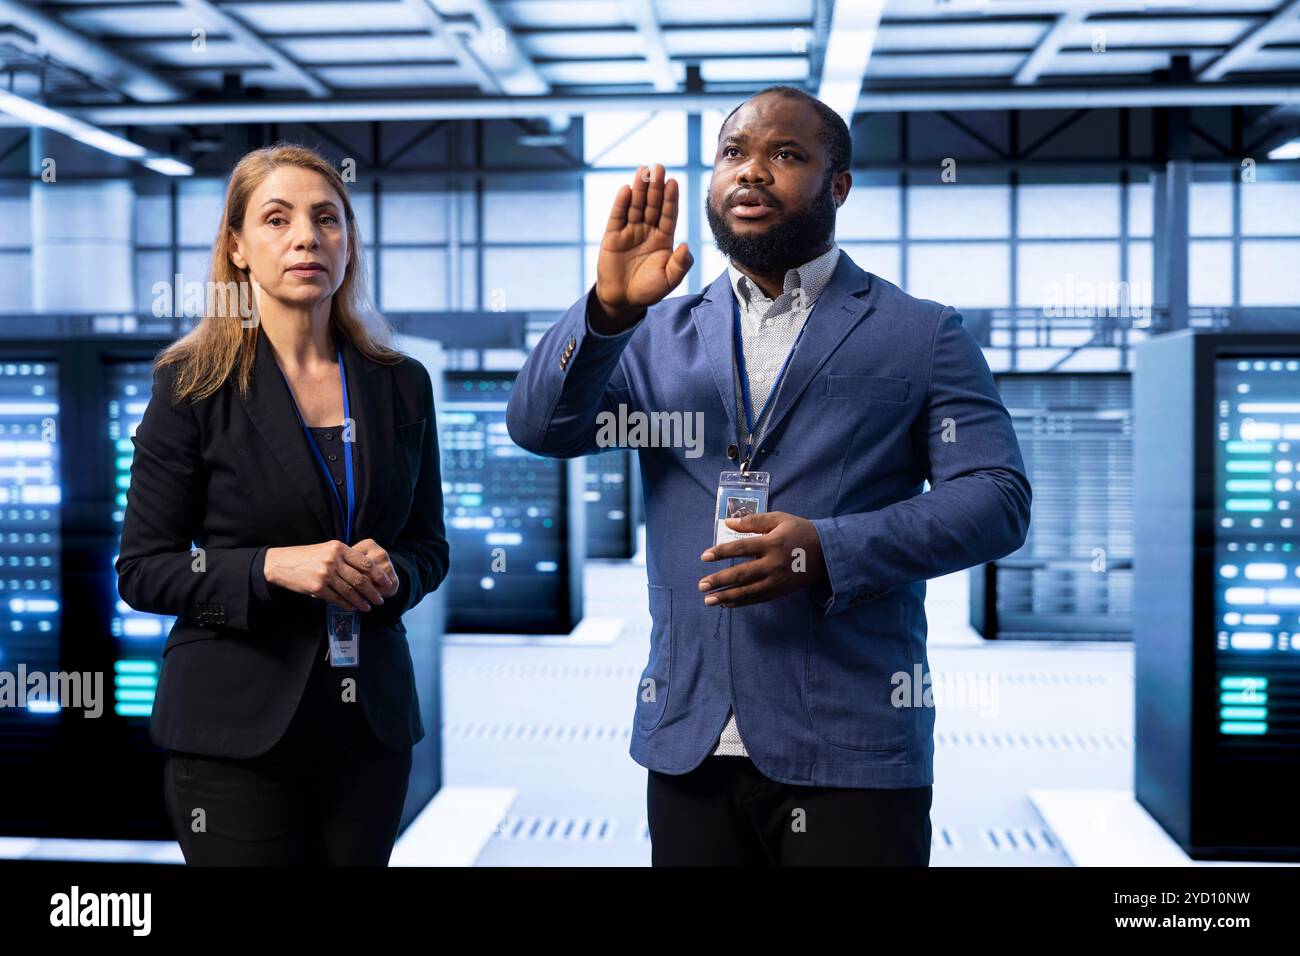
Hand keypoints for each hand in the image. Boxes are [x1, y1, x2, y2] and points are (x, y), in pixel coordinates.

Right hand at [263, 540, 395, 611]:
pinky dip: (349, 605)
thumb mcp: (328, 549)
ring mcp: (325, 574)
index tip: (387, 582)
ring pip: (351, 591)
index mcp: (339, 548)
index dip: (379, 575)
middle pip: (361, 579)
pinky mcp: (317, 588)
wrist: (281, 564)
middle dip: (374, 591)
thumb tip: (368, 571)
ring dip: (363, 601)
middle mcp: (333, 560)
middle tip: (381, 599)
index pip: (365, 562)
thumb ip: (346, 557)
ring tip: (370, 606)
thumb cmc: (308, 557)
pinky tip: (355, 608)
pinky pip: (338, 599)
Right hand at [592, 163, 692, 332]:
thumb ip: (680, 264)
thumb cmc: (649, 290)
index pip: (669, 214)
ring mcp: (630, 231)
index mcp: (664, 238)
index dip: (671, 199)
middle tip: (659, 167)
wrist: (623, 300)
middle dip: (656, 187)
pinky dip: (621, 204)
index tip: (674, 182)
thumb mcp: (669, 280)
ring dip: (639, 189)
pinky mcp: (613, 236)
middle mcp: (648, 230)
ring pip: (636, 206)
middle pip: (653, 205)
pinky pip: (617, 217)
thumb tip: (686, 245)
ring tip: (643, 171)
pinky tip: (626, 190)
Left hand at [697, 512, 827, 607]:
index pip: (741, 548)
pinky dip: (741, 602)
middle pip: (741, 574)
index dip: (721, 552)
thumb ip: (753, 521)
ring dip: (726, 597)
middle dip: (719, 581)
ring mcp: (777, 581)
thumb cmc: (800, 532)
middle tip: (701, 585)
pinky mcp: (780, 591)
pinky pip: (757, 599)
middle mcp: (773, 564)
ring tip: (708, 601)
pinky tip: (726, 603)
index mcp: (772, 543)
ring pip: (748, 591)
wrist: (827, 553)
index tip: (704, 557)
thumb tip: (728, 522)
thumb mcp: (779, 519)